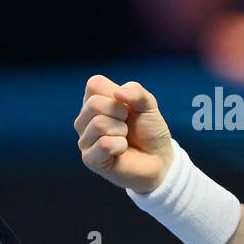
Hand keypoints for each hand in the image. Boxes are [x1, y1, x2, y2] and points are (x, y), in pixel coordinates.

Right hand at [74, 74, 173, 192]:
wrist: (158, 159)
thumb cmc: (149, 130)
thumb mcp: (148, 104)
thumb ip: (136, 92)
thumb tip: (117, 93)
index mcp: (93, 101)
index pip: (94, 84)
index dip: (116, 93)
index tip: (126, 107)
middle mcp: (84, 119)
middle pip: (94, 103)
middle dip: (120, 112)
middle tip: (127, 124)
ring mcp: (85, 140)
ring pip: (99, 124)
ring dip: (121, 130)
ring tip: (125, 138)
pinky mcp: (90, 159)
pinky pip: (103, 144)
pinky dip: (120, 145)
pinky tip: (122, 150)